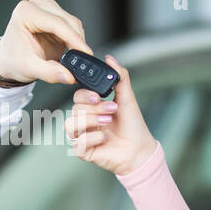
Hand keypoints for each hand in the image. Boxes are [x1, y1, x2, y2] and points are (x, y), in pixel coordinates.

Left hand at [0, 0, 92, 85]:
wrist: (8, 59)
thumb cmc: (13, 59)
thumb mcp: (28, 68)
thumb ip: (49, 72)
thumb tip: (69, 76)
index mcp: (26, 12)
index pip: (56, 23)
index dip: (74, 38)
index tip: (85, 52)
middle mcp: (36, 5)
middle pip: (67, 20)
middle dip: (77, 40)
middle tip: (83, 59)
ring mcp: (46, 8)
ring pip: (72, 22)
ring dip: (77, 39)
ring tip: (75, 57)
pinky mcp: (54, 15)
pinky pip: (72, 25)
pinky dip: (75, 39)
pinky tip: (72, 50)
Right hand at [66, 54, 158, 175]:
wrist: (140, 149)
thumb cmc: (133, 126)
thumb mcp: (127, 98)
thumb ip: (119, 77)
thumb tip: (110, 59)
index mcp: (92, 108)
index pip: (77, 96)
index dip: (85, 94)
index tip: (99, 96)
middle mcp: (85, 121)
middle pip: (74, 109)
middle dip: (94, 108)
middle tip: (112, 110)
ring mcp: (82, 135)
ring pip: (71, 125)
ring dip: (90, 121)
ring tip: (108, 122)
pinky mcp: (83, 151)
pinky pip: (78, 142)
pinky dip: (93, 138)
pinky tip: (105, 139)